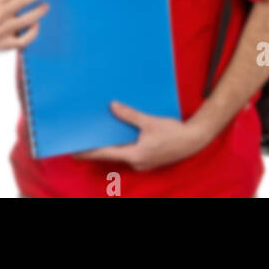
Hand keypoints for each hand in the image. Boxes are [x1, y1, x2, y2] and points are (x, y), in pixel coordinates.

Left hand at [72, 102, 209, 170]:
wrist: (194, 140)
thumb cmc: (173, 132)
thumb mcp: (149, 121)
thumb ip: (129, 115)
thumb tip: (112, 107)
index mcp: (134, 154)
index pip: (105, 153)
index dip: (88, 151)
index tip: (73, 150)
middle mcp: (136, 161)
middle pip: (112, 154)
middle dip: (99, 146)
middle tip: (84, 138)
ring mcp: (144, 162)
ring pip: (123, 153)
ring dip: (113, 144)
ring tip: (101, 134)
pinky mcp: (150, 158)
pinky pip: (132, 151)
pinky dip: (124, 144)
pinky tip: (122, 134)